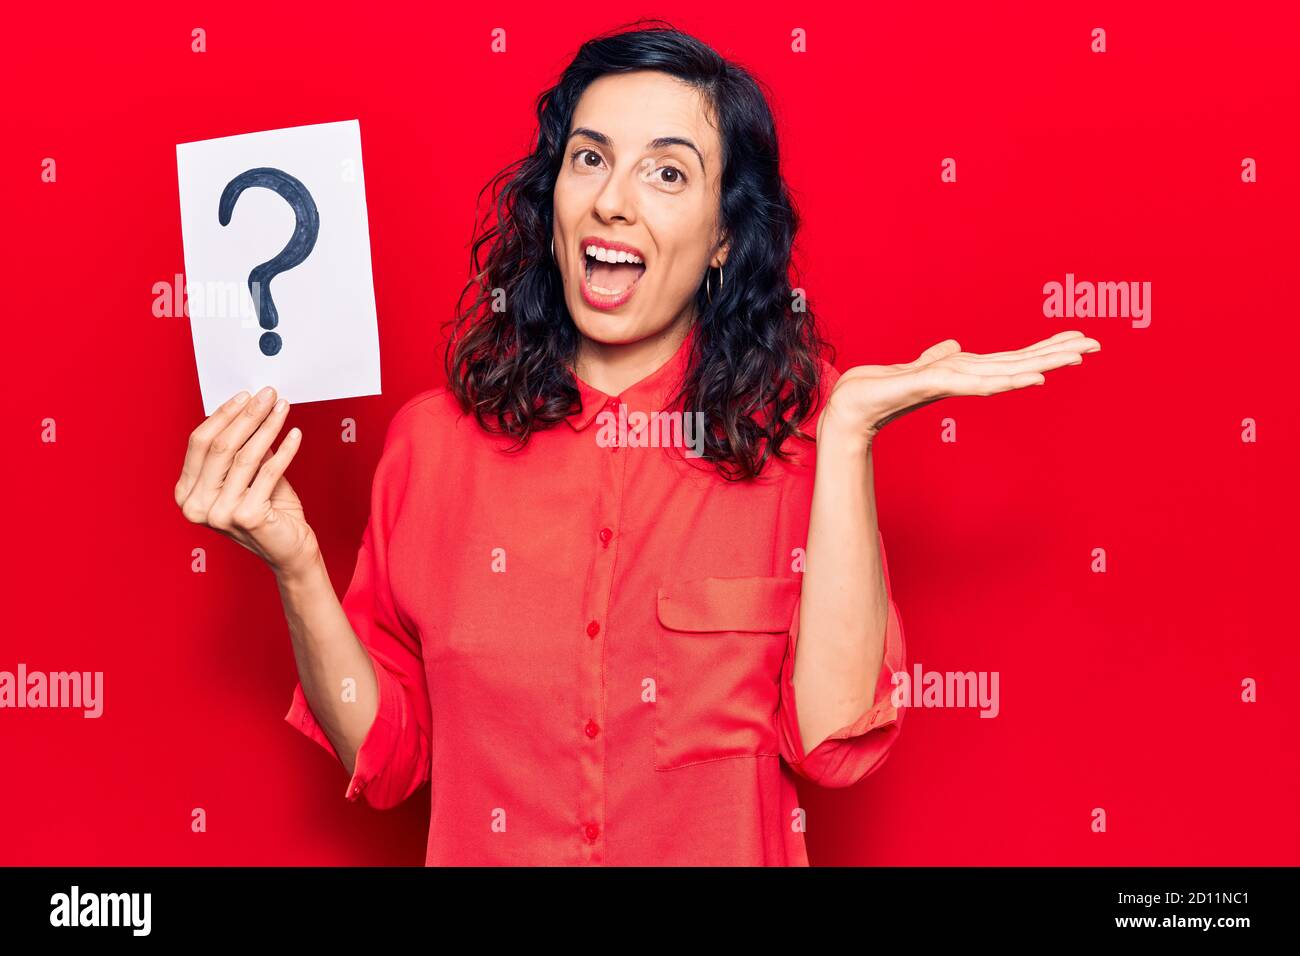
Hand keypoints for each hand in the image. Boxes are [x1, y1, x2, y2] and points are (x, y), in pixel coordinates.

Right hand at [174, 386, 318, 580]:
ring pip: (245, 456)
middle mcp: (196, 506)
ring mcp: (218, 514)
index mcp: (186, 493)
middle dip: (247, 415)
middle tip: (267, 395)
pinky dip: (284, 450)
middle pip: (221, 446)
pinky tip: (295, 435)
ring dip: (267, 427)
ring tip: (282, 408)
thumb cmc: (269, 512)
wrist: (290, 550)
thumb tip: (251, 408)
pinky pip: (268, 472)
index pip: (200, 443)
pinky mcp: (246, 517)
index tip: (245, 396)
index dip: (223, 415)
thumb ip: (242, 448)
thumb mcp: (249, 476)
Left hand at [817, 330, 1100, 445]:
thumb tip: (955, 346)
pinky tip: (1027, 380)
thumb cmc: (881, 391)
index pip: (1012, 358)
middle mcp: (963, 379)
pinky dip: (1002, 381)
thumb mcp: (915, 368)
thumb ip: (937, 358)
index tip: (1077, 339)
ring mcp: (951, 384)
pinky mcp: (931, 386)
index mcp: (964, 372)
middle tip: (1095, 345)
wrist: (850, 408)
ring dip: (1039, 366)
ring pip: (1004, 373)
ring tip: (1072, 359)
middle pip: (1018, 364)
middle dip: (1055, 355)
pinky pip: (973, 383)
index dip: (1044, 349)